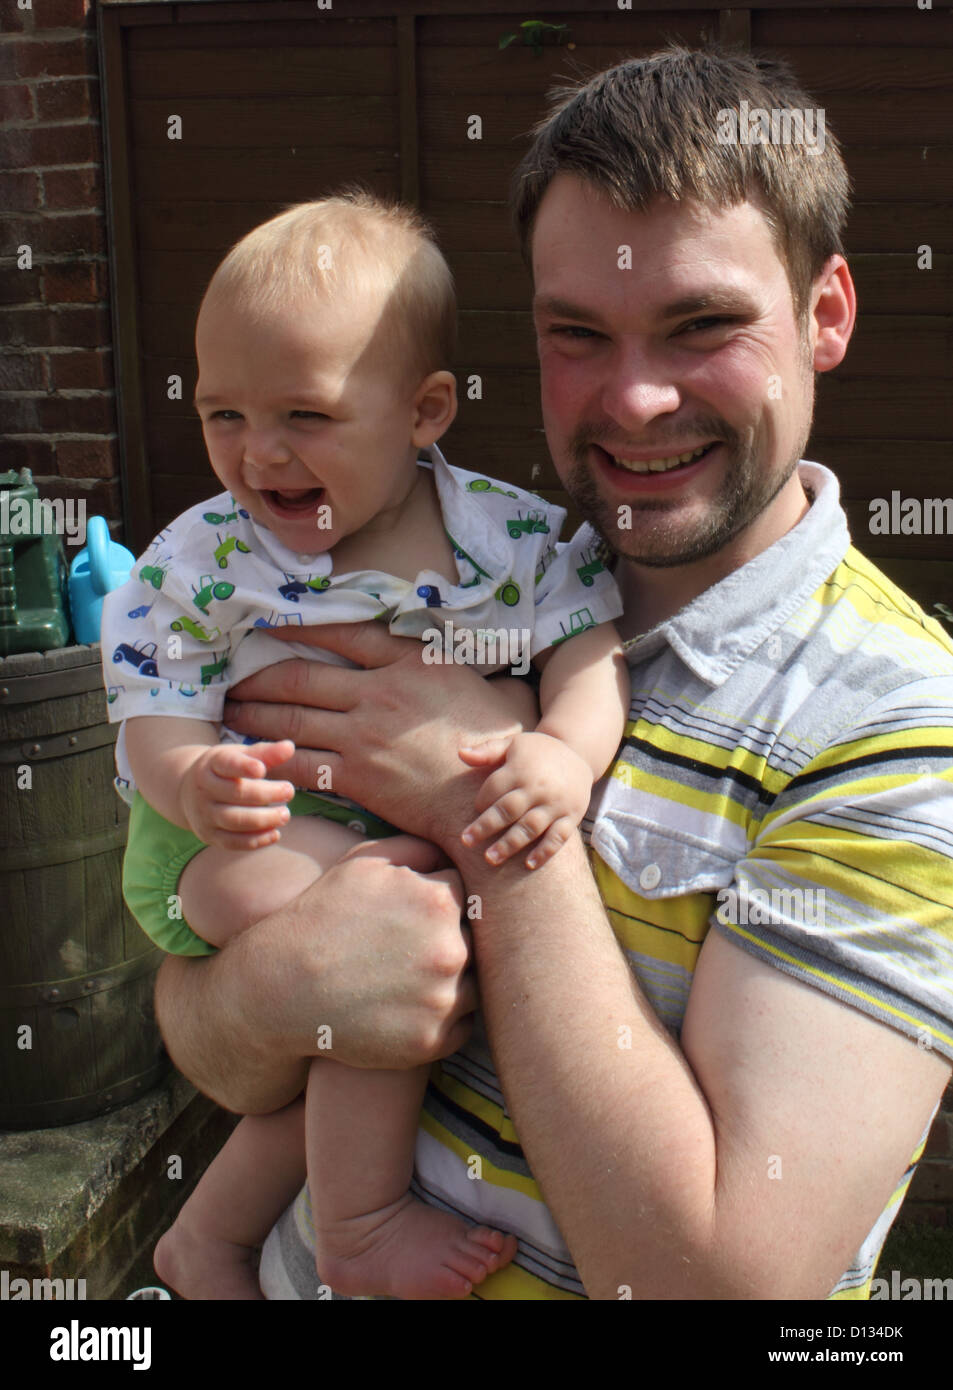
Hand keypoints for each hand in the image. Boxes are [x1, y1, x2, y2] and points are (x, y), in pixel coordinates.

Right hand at [153, 833, 478, 1110]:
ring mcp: (443, 999)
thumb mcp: (362, 864)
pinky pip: (462, 1026)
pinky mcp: (432, 1041)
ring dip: (453, 982)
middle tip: (412, 949)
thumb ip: (415, 849)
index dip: (440, 903)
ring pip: (475, 985)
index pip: (467, 895)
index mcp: (439, 902)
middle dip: (450, 940)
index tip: (414, 915)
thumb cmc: (321, 918)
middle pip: (477, 940)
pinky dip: (444, 1019)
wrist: (281, 987)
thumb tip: (452, 851)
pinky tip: (410, 1007)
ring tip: (410, 978)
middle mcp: (450, 950)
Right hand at [180, 738, 295, 849]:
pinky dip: (256, 840)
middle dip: (266, 794)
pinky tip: (275, 833)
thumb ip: (265, 753)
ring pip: (234, 820)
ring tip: (285, 815)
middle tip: (289, 791)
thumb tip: (289, 747)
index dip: (244, 767)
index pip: (227, 764)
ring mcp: (205, 814)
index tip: (262, 770)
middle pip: (236, 794)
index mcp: (212, 764)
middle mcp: (204, 789)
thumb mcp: (240, 755)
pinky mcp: (209, 835)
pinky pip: (233, 842)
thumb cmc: (225, 770)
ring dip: (264, 820)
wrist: (187, 792)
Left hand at [222, 622, 535, 850]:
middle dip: (259, 678)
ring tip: (232, 713)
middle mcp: (379, 692)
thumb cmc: (487, 738)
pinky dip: (273, 759)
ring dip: (254, 716)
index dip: (301, 626)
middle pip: (301, 678)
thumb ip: (423, 656)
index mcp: (407, 661)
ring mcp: (364, 735)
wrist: (485, 795)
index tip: (270, 624)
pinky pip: (301, 763)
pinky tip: (256, 756)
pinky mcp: (357, 776)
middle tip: (234, 679)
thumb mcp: (459, 678)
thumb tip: (400, 637)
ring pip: (291, 720)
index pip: (342, 632)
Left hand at [458, 731, 593, 869]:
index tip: (474, 810)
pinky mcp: (571, 816)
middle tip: (466, 841)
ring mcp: (556, 804)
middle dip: (486, 826)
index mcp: (521, 769)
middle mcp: (538, 788)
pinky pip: (558, 836)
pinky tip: (529, 864)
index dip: (480, 801)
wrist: (579, 754)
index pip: (494, 788)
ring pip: (530, 827)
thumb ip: (487, 751)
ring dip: (509, 844)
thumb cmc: (537, 752)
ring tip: (490, 859)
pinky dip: (545, 851)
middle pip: (508, 810)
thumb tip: (460, 753)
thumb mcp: (514, 744)